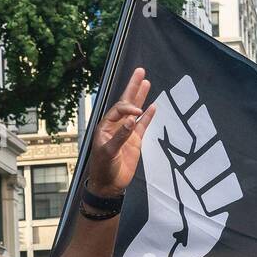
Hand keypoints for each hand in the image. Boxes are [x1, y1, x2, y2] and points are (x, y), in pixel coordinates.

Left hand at [85, 67, 155, 196]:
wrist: (109, 185)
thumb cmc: (103, 168)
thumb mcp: (109, 152)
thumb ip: (120, 136)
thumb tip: (132, 120)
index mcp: (106, 126)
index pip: (119, 109)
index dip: (129, 107)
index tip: (137, 112)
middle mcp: (116, 126)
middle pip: (126, 102)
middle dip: (133, 87)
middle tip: (140, 71)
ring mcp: (126, 133)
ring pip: (136, 111)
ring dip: (141, 97)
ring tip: (147, 81)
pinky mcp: (135, 142)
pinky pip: (143, 125)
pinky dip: (148, 116)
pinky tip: (154, 106)